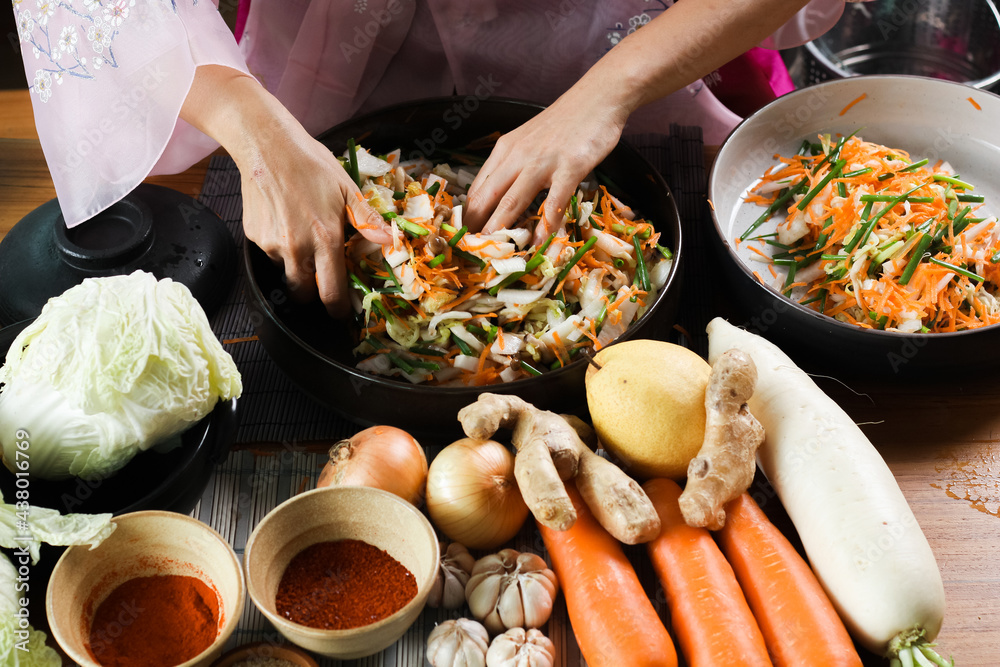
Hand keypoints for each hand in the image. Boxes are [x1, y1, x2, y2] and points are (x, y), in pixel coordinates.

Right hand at [238, 125, 388, 316]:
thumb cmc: (312, 164)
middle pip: (303, 294)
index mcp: (324, 240)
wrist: (266, 145)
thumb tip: (390, 242)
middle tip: (321, 279)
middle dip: (314, 294)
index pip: (330, 293)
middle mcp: (296, 249)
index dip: (337, 309)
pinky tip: (284, 221)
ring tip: (303, 238)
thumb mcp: (347, 189)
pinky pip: (269, 253)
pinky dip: (279, 247)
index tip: (341, 311)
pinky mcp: (254, 236)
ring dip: (295, 267)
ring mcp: (271, 244)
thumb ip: (367, 221)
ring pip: (285, 273)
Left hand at [464, 81, 628, 244]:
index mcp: (504, 150)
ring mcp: (542, 162)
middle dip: (475, 228)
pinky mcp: (569, 167)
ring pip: (513, 201)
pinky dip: (545, 226)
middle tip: (470, 254)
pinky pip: (554, 202)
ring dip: (500, 230)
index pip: (477, 189)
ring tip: (493, 254)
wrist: (597, 97)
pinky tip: (539, 244)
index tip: (466, 239)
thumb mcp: (528, 140)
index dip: (468, 217)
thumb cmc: (564, 122)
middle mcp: (517, 156)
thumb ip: (514, 165)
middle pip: (487, 197)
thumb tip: (501, 198)